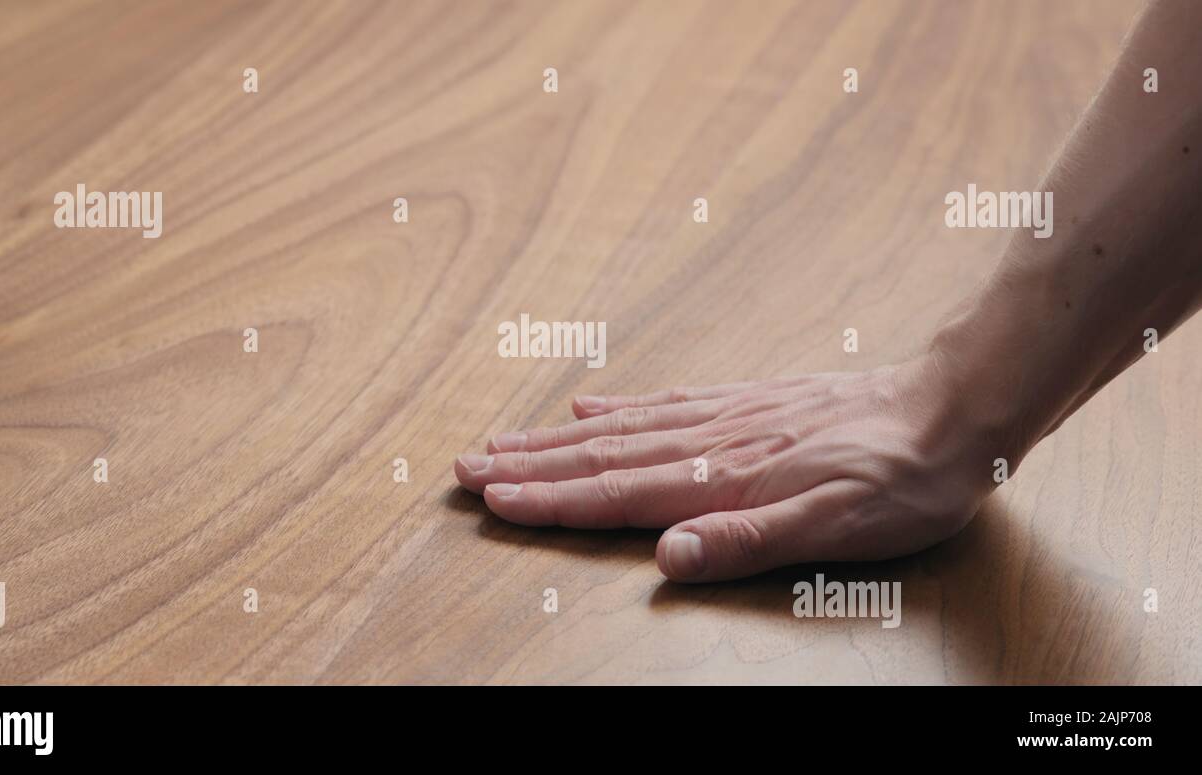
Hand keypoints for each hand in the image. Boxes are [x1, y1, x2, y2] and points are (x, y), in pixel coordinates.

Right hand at [454, 356, 997, 581]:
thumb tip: (668, 556)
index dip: (552, 500)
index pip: (619, 494)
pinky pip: (666, 403)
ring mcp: (726, 417)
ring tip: (503, 437)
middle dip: (529, 465)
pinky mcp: (748, 402)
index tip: (492, 498)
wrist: (953, 408)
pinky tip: (590, 404)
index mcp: (725, 480)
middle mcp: (712, 443)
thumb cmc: (902, 480)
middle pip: (602, 456)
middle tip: (465, 463)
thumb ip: (748, 541)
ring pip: (623, 428)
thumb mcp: (839, 529)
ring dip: (556, 437)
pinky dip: (618, 407)